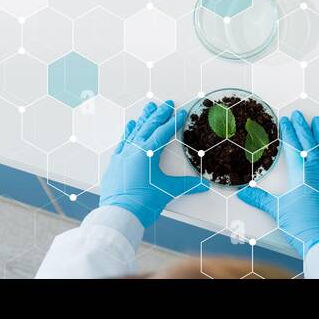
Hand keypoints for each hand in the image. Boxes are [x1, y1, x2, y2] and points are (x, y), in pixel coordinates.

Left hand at [100, 100, 209, 226]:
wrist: (119, 214)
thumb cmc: (142, 203)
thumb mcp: (166, 191)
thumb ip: (186, 185)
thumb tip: (203, 185)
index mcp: (147, 153)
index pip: (163, 133)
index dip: (173, 122)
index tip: (181, 112)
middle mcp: (133, 150)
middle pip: (148, 127)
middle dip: (159, 115)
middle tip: (166, 104)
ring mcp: (123, 155)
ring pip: (134, 132)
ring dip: (143, 119)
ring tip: (148, 108)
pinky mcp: (115, 163)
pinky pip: (123, 142)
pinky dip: (128, 132)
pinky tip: (130, 125)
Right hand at [237, 111, 318, 253]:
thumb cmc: (301, 227)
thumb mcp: (277, 211)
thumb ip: (260, 198)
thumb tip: (242, 193)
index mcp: (301, 175)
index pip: (293, 147)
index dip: (289, 132)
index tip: (285, 120)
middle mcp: (318, 173)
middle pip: (309, 145)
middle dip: (303, 128)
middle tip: (299, 115)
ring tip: (318, 122)